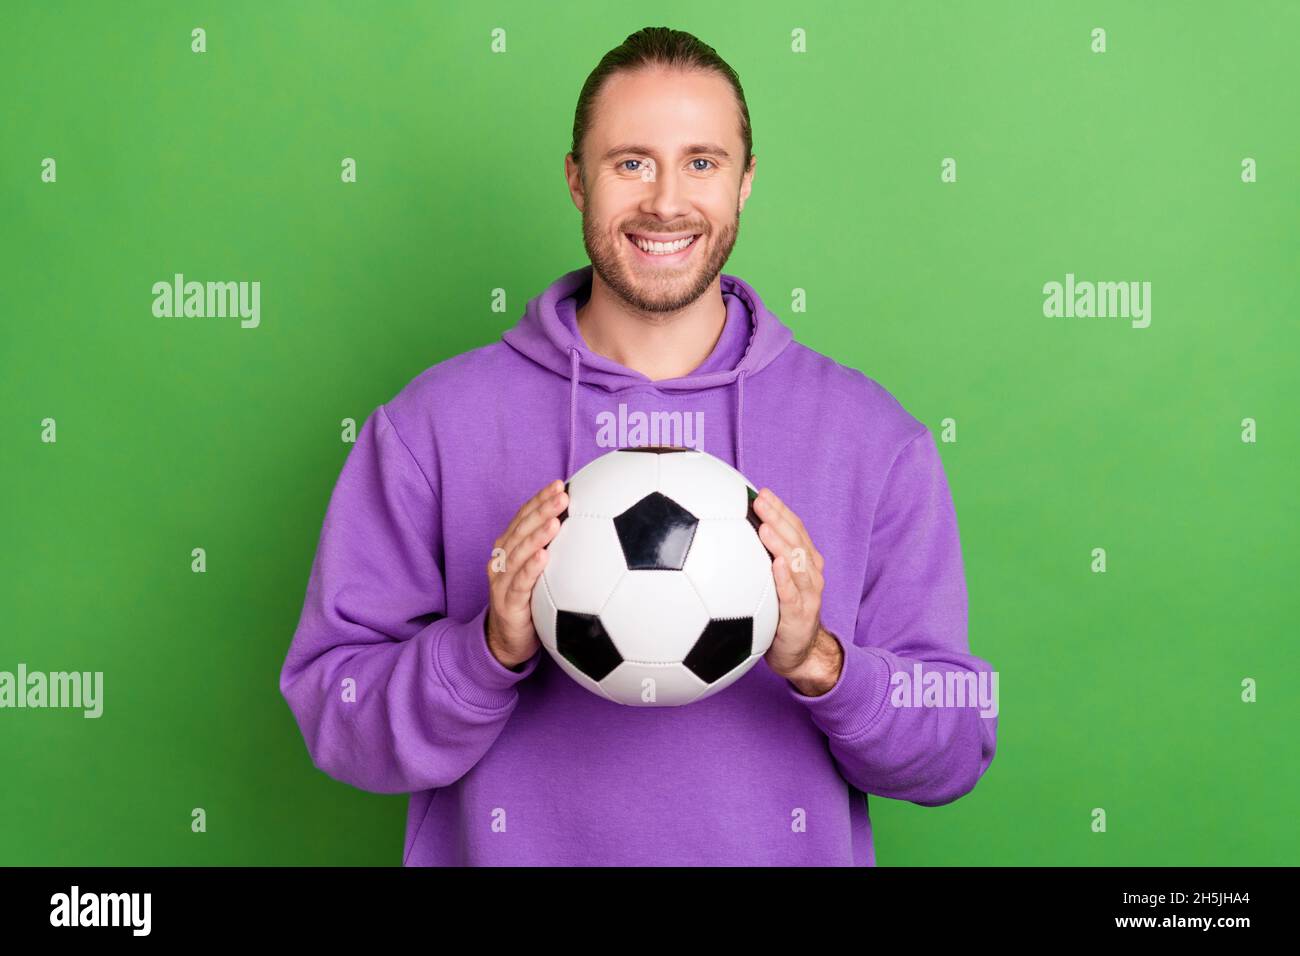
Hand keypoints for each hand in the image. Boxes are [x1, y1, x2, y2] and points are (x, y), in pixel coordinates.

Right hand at [484, 479, 567, 669]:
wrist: (507, 641)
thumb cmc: (530, 602)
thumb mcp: (542, 574)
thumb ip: (555, 551)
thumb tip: (591, 529)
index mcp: (510, 548)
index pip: (524, 517)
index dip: (539, 499)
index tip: (560, 483)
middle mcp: (502, 559)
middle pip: (521, 528)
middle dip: (541, 509)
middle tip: (562, 494)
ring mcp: (501, 580)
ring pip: (518, 552)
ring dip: (536, 535)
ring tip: (555, 521)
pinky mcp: (506, 602)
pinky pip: (519, 583)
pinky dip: (530, 569)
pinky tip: (544, 557)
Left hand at [753, 488, 843, 694]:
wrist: (799, 653)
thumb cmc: (780, 615)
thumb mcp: (772, 585)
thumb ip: (760, 561)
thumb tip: (727, 537)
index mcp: (805, 562)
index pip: (795, 529)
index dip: (780, 510)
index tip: (762, 492)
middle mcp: (810, 574)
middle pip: (797, 540)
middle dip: (779, 518)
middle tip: (760, 501)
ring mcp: (808, 594)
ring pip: (798, 563)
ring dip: (782, 544)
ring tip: (765, 527)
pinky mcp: (799, 616)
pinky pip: (791, 595)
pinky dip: (785, 579)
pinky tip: (776, 566)